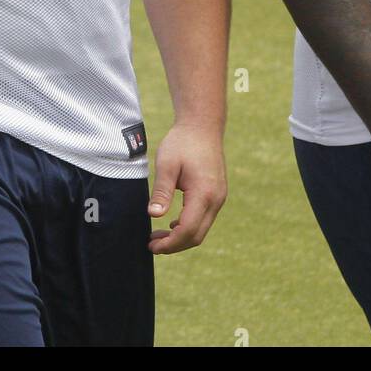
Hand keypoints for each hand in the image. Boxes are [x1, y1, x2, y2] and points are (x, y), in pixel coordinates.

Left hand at [147, 122, 226, 254]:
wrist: (202, 125)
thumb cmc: (182, 142)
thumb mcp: (166, 164)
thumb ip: (161, 191)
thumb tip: (153, 215)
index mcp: (204, 193)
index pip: (188, 230)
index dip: (169, 243)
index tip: (151, 245)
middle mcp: (216, 199)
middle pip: (196, 236)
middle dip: (174, 245)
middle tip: (151, 244)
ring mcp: (219, 197)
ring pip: (201, 230)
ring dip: (181, 237)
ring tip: (158, 236)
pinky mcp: (217, 194)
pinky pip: (204, 219)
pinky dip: (188, 227)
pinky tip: (172, 224)